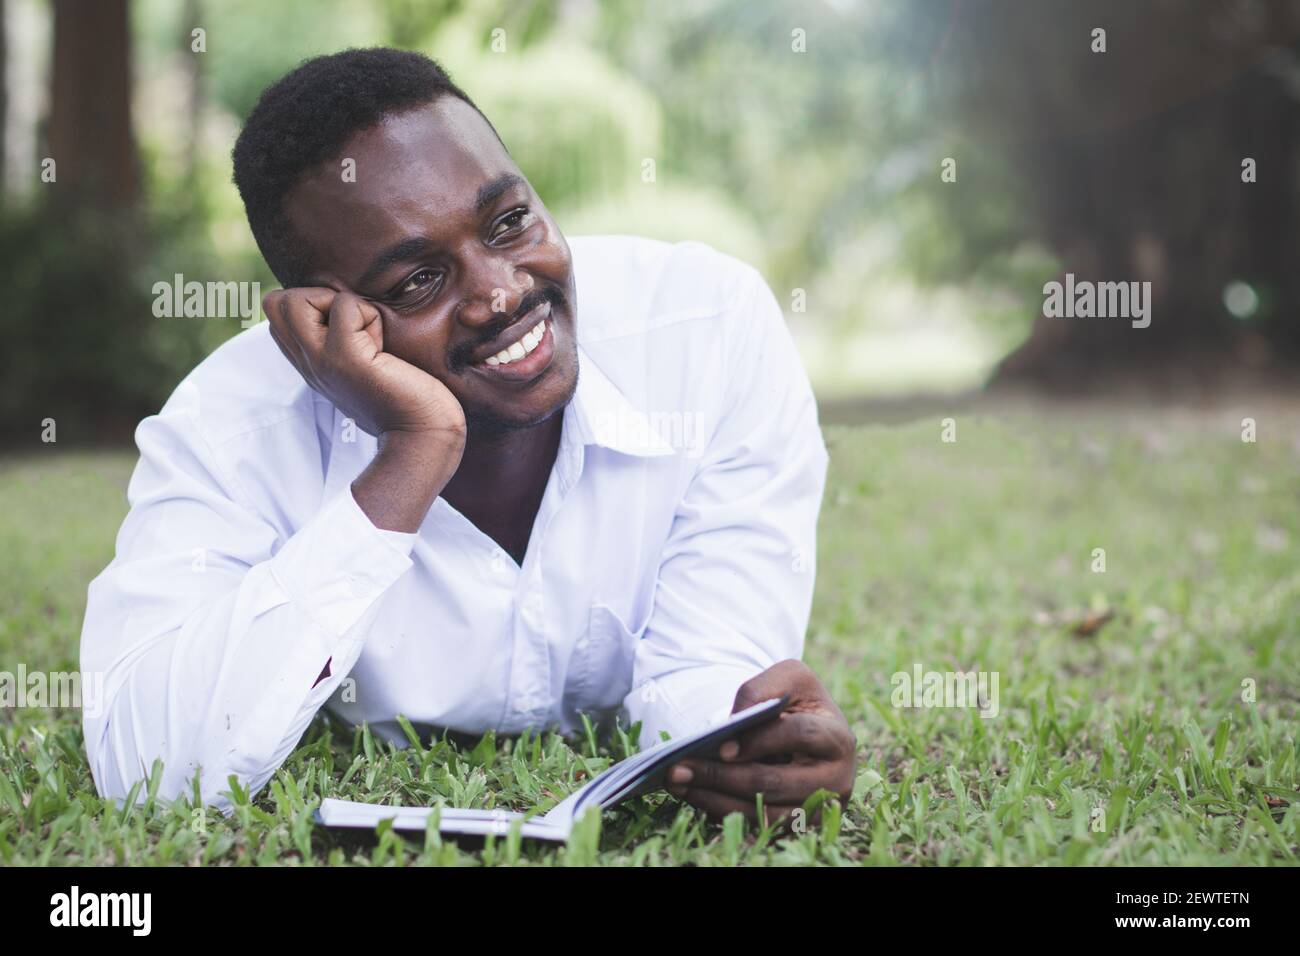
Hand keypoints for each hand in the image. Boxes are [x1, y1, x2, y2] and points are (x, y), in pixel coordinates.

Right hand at [262, 287, 465, 443]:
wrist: (422, 434)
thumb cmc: (404, 398)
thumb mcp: (361, 364)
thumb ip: (342, 339)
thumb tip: (345, 304)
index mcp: (309, 362)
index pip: (277, 313)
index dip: (311, 304)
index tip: (347, 328)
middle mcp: (307, 362)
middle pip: (275, 302)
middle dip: (316, 297)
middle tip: (353, 325)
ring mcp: (321, 360)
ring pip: (296, 300)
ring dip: (339, 303)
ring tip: (367, 335)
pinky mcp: (346, 357)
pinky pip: (345, 305)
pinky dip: (370, 315)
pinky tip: (383, 346)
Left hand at [665, 660, 856, 825]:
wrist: (812, 735)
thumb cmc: (798, 703)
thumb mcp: (788, 677)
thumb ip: (762, 688)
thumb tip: (735, 721)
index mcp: (838, 738)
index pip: (800, 736)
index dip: (760, 740)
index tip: (721, 746)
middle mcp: (835, 780)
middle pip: (774, 782)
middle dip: (721, 776)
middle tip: (679, 766)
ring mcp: (818, 810)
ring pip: (763, 812)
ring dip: (715, 799)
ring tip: (677, 782)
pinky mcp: (798, 827)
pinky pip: (757, 826)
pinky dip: (722, 811)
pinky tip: (694, 794)